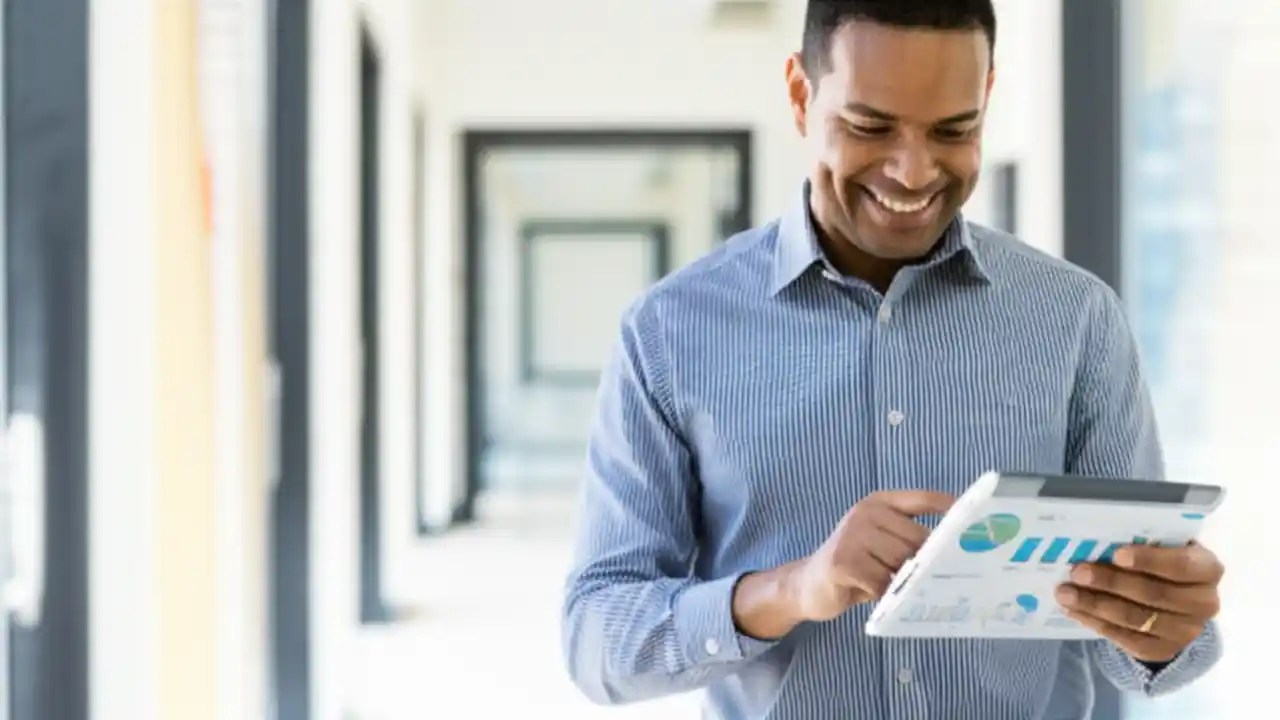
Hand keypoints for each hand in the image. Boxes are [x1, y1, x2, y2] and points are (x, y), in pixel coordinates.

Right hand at [792, 490, 954, 621]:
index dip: (951, 509)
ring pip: (901, 562)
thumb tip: (953, 550)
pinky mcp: (843, 561)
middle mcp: (866, 513)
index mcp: (879, 502)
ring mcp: (852, 535)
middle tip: (920, 578)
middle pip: (917, 539)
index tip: (976, 524)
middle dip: (921, 562)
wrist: (807, 584)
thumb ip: (908, 537)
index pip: (923, 499)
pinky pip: (881, 581)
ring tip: (888, 585)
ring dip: (899, 580)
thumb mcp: (881, 542)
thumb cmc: (854, 564)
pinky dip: (884, 593)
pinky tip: (874, 593)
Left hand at [1056, 542, 1223, 662]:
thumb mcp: (1164, 547)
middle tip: (1077, 572)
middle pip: (1153, 594)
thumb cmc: (1164, 563)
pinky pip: (1127, 639)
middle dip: (1110, 582)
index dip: (1149, 560)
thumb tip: (1099, 539)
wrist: (1177, 605)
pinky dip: (1097, 624)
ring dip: (1095, 605)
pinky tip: (1075, 611)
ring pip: (1136, 619)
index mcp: (1207, 569)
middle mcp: (1204, 603)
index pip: (1181, 565)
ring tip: (1065, 593)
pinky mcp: (1164, 650)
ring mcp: (1186, 632)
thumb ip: (1143, 542)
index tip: (1116, 554)